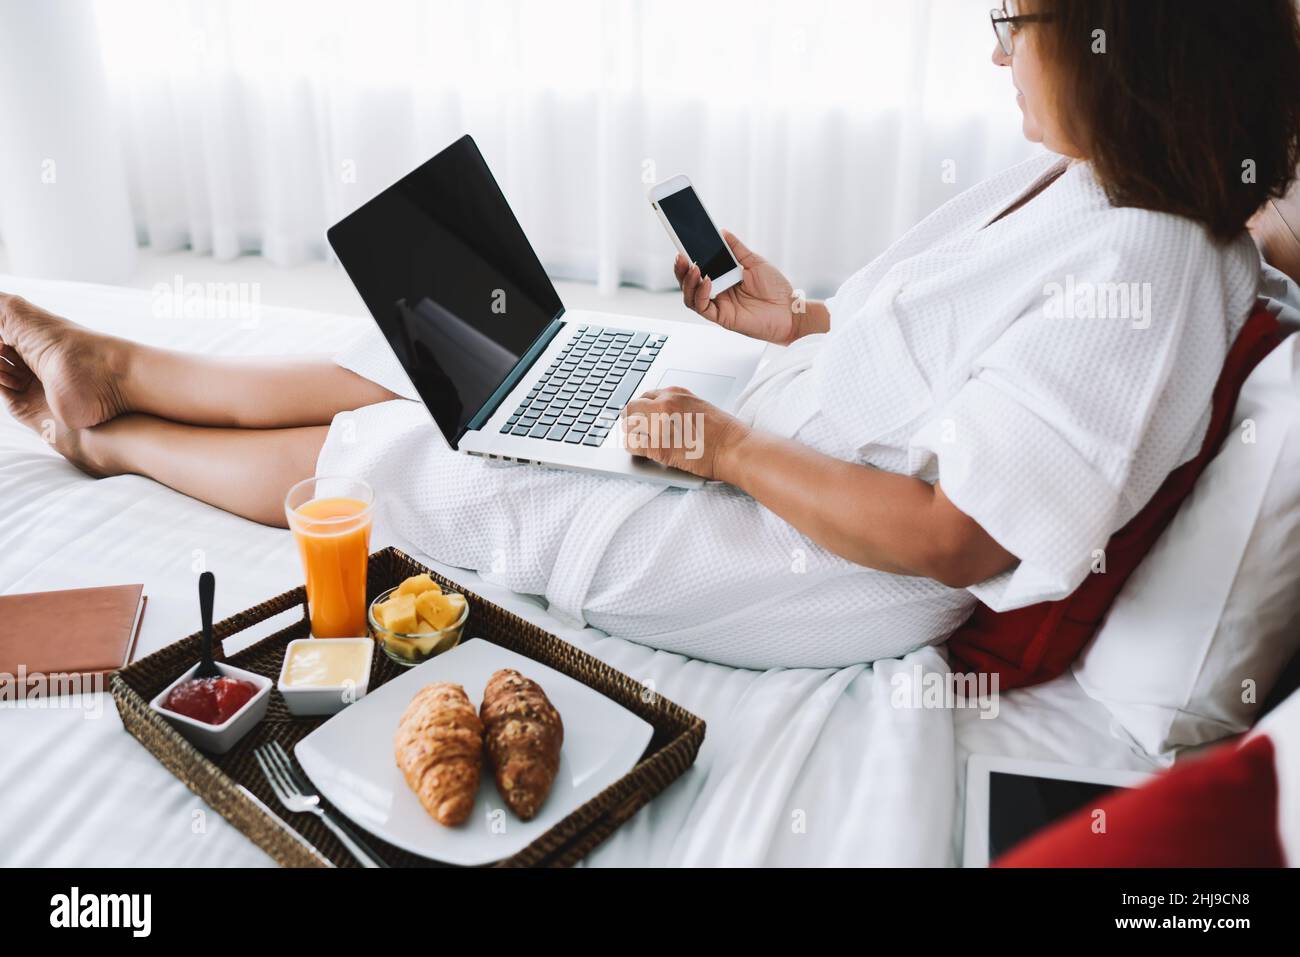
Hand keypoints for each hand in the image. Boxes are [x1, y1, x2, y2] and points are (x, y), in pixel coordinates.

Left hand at [622, 386, 751, 481]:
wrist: (733, 448)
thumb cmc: (723, 432)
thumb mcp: (699, 406)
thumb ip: (678, 407)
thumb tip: (662, 415)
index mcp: (676, 394)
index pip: (645, 396)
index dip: (642, 409)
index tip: (641, 417)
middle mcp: (665, 405)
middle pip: (632, 408)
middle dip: (631, 419)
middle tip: (634, 429)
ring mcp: (660, 425)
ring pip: (629, 426)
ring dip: (631, 434)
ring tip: (637, 440)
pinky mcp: (658, 446)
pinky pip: (632, 444)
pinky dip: (633, 448)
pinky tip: (640, 451)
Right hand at [674, 231, 798, 344]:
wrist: (790, 310)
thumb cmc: (776, 289)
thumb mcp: (754, 262)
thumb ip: (737, 249)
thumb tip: (722, 232)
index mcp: (722, 278)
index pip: (698, 269)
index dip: (687, 260)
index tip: (682, 245)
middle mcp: (717, 292)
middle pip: (688, 283)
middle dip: (681, 270)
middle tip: (681, 256)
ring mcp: (718, 305)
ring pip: (690, 296)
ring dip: (688, 281)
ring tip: (693, 267)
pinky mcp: (722, 318)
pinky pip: (703, 307)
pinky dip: (701, 293)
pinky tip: (707, 280)